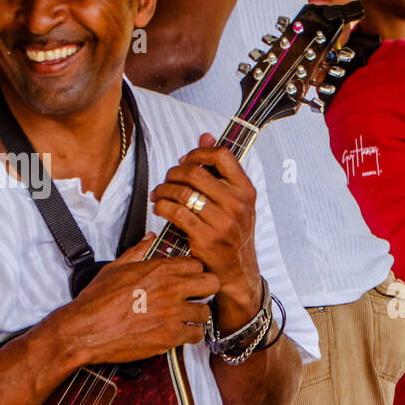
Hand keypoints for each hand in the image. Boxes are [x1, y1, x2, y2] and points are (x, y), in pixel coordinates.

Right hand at [47, 233, 219, 366]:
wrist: (85, 329)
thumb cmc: (97, 301)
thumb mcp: (116, 268)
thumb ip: (138, 251)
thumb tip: (149, 237)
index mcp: (158, 270)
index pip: (197, 264)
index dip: (194, 273)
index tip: (189, 280)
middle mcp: (170, 289)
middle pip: (211, 283)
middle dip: (205, 290)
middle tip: (196, 297)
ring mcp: (172, 313)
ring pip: (205, 312)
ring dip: (197, 316)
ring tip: (186, 318)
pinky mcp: (170, 336)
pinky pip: (197, 335)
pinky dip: (191, 335)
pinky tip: (181, 333)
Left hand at [151, 135, 262, 328]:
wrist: (236, 270)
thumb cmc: (232, 231)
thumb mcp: (235, 200)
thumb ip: (220, 169)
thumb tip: (206, 135)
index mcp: (246, 190)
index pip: (223, 155)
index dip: (199, 152)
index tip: (186, 161)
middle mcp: (237, 204)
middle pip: (196, 172)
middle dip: (174, 173)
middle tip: (167, 180)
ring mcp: (223, 222)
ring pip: (183, 192)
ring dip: (164, 190)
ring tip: (159, 194)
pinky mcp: (206, 238)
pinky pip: (176, 212)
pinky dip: (162, 207)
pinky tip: (160, 208)